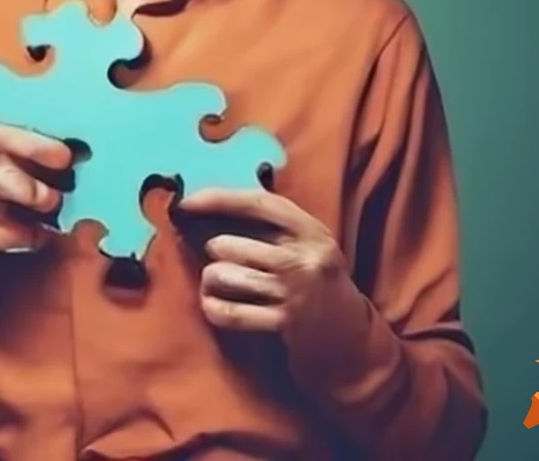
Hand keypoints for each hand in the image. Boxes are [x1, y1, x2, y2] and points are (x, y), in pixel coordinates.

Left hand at [176, 187, 351, 343]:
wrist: (352, 339)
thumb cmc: (317, 282)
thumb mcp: (307, 245)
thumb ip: (272, 226)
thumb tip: (212, 205)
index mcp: (311, 230)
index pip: (257, 204)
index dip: (218, 199)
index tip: (186, 201)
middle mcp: (305, 258)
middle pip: (230, 245)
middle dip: (214, 252)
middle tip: (217, 258)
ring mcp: (295, 293)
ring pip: (224, 277)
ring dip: (211, 280)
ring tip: (216, 281)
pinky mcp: (284, 324)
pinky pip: (229, 312)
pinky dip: (213, 307)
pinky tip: (213, 304)